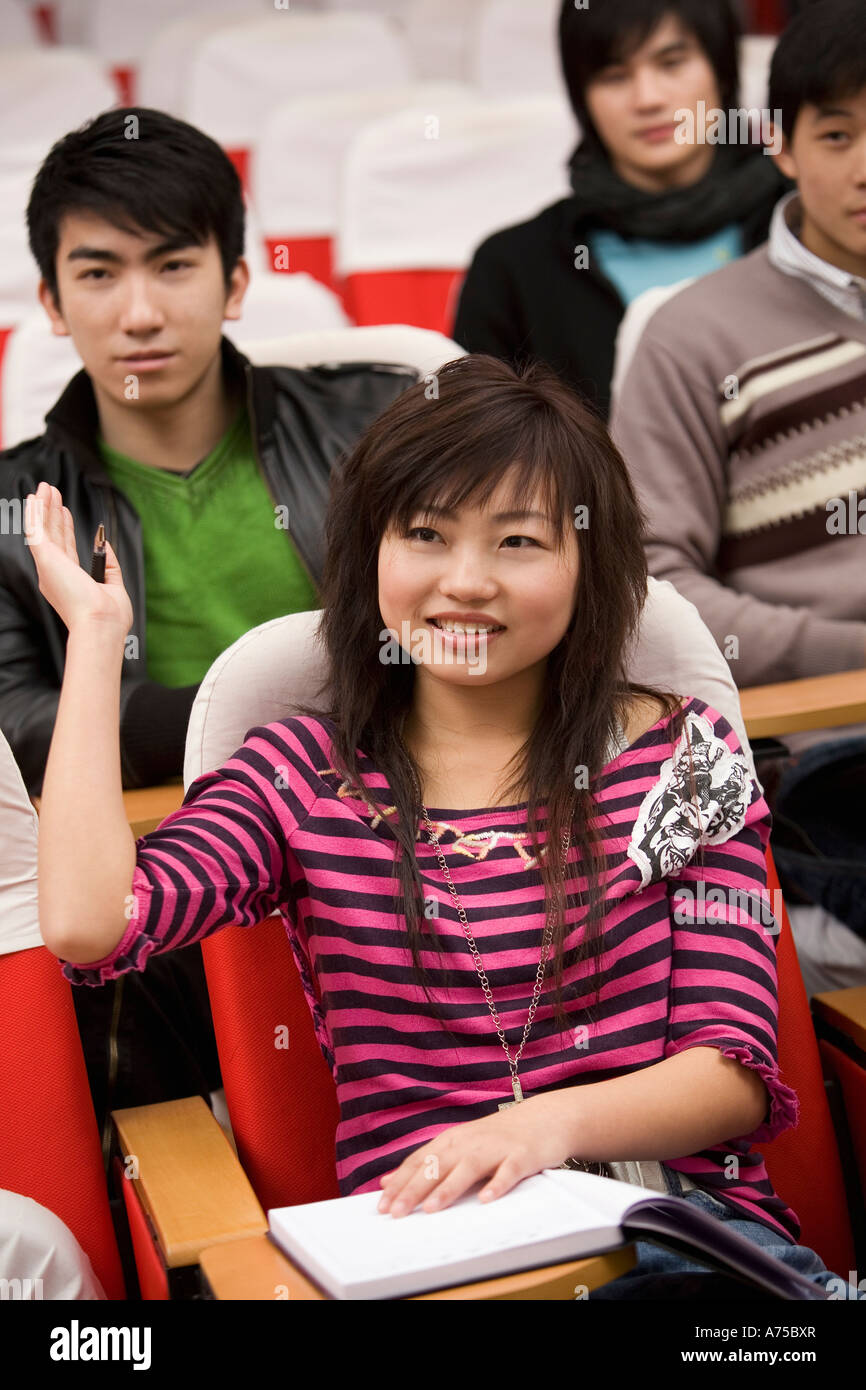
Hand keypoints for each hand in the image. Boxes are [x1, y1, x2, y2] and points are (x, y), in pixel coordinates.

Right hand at [24, 482, 132, 636]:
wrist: (101, 625)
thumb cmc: (108, 617)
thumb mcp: (113, 587)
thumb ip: (109, 566)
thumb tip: (103, 545)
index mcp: (69, 581)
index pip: (65, 548)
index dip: (64, 528)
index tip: (65, 513)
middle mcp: (55, 573)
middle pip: (53, 535)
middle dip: (52, 513)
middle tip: (52, 494)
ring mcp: (49, 565)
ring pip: (43, 529)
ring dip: (44, 507)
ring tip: (45, 489)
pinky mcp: (46, 558)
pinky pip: (36, 529)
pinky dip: (35, 512)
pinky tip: (36, 498)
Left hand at [377, 1094, 577, 1216]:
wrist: (546, 1117)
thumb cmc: (500, 1137)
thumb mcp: (461, 1144)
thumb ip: (427, 1162)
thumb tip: (389, 1181)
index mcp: (453, 1140)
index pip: (420, 1161)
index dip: (401, 1182)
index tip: (382, 1205)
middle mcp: (471, 1142)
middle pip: (438, 1165)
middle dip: (415, 1189)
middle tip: (396, 1213)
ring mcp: (496, 1148)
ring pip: (468, 1168)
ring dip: (449, 1189)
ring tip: (431, 1209)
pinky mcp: (522, 1155)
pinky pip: (508, 1171)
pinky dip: (497, 1184)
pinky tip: (486, 1200)